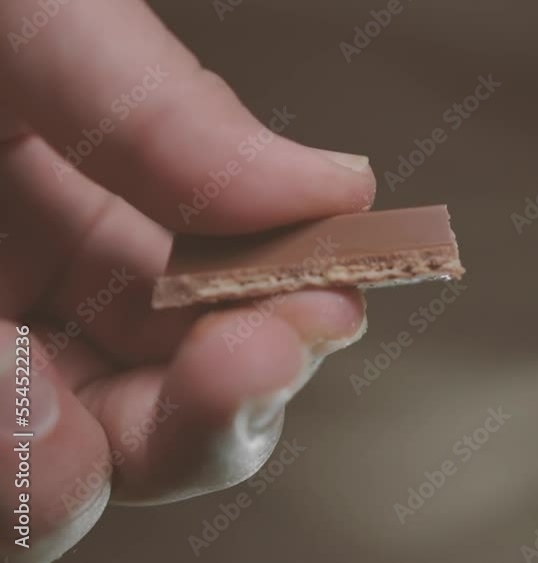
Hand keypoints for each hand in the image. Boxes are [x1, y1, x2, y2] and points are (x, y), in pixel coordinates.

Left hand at [0, 1, 374, 559]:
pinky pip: (5, 491)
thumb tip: (341, 188)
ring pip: (84, 475)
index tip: (329, 298)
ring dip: (100, 457)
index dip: (293, 314)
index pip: (228, 301)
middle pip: (177, 418)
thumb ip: (171, 112)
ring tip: (43, 389)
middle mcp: (40, 306)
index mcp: (89, 210)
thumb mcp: (38, 28)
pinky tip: (11, 413)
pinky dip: (17, 477)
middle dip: (228, 404)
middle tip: (254, 356)